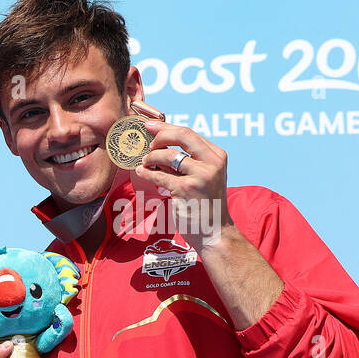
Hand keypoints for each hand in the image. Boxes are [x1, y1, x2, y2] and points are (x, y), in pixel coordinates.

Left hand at [132, 121, 234, 250]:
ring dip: (151, 157)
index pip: (189, 133)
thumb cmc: (204, 204)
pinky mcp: (186, 190)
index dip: (166, 127)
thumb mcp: (203, 176)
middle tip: (146, 144)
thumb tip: (159, 144)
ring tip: (145, 163)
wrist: (214, 231)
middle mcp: (212, 163)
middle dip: (159, 136)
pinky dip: (147, 172)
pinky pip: (160, 175)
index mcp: (217, 155)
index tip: (149, 126)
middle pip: (182, 135)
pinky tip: (141, 172)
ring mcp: (201, 176)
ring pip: (169, 154)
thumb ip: (186, 161)